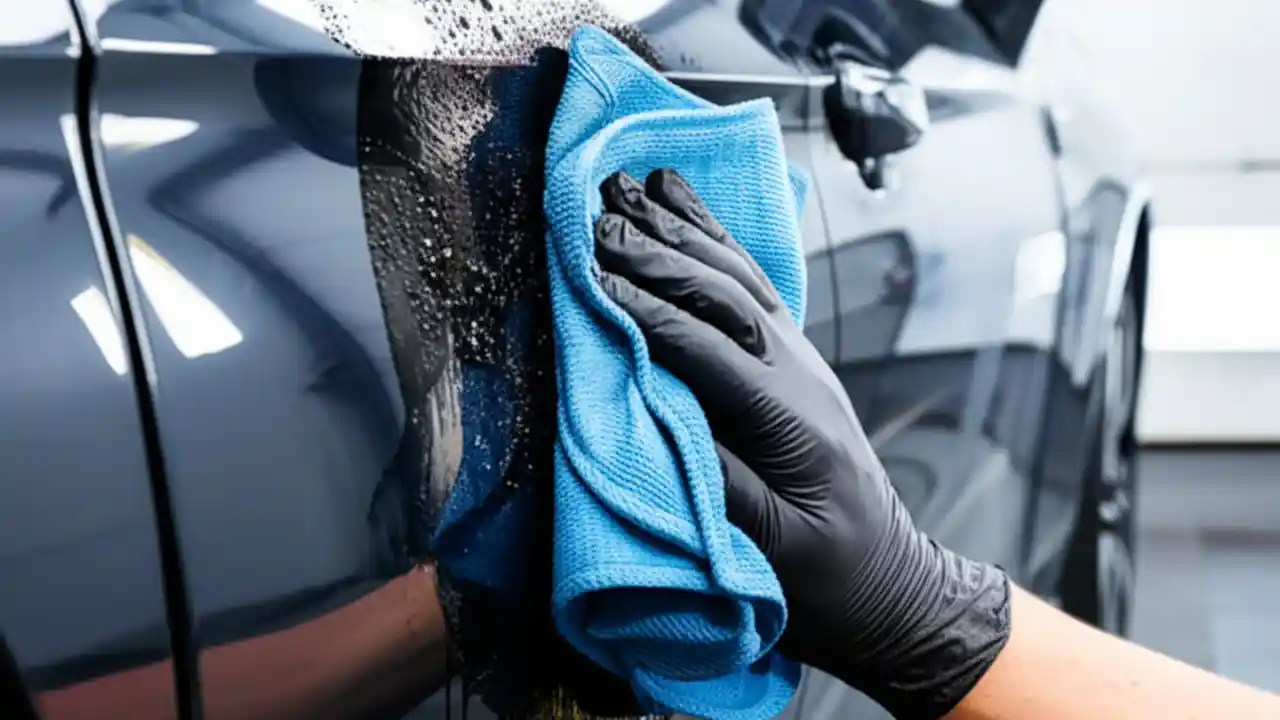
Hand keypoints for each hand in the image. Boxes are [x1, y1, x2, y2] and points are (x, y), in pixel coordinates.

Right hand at [594, 169, 1010, 718]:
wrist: (892, 581)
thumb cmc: (833, 578)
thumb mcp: (778, 551)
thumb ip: (724, 486)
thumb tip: (662, 420)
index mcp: (792, 419)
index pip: (708, 349)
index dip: (647, 312)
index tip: (592, 280)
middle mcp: (798, 373)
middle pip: (720, 295)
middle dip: (656, 252)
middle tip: (596, 215)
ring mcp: (799, 361)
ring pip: (737, 277)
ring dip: (682, 230)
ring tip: (633, 186)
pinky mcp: (792, 362)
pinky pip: (751, 286)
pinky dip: (716, 241)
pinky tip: (686, 209)